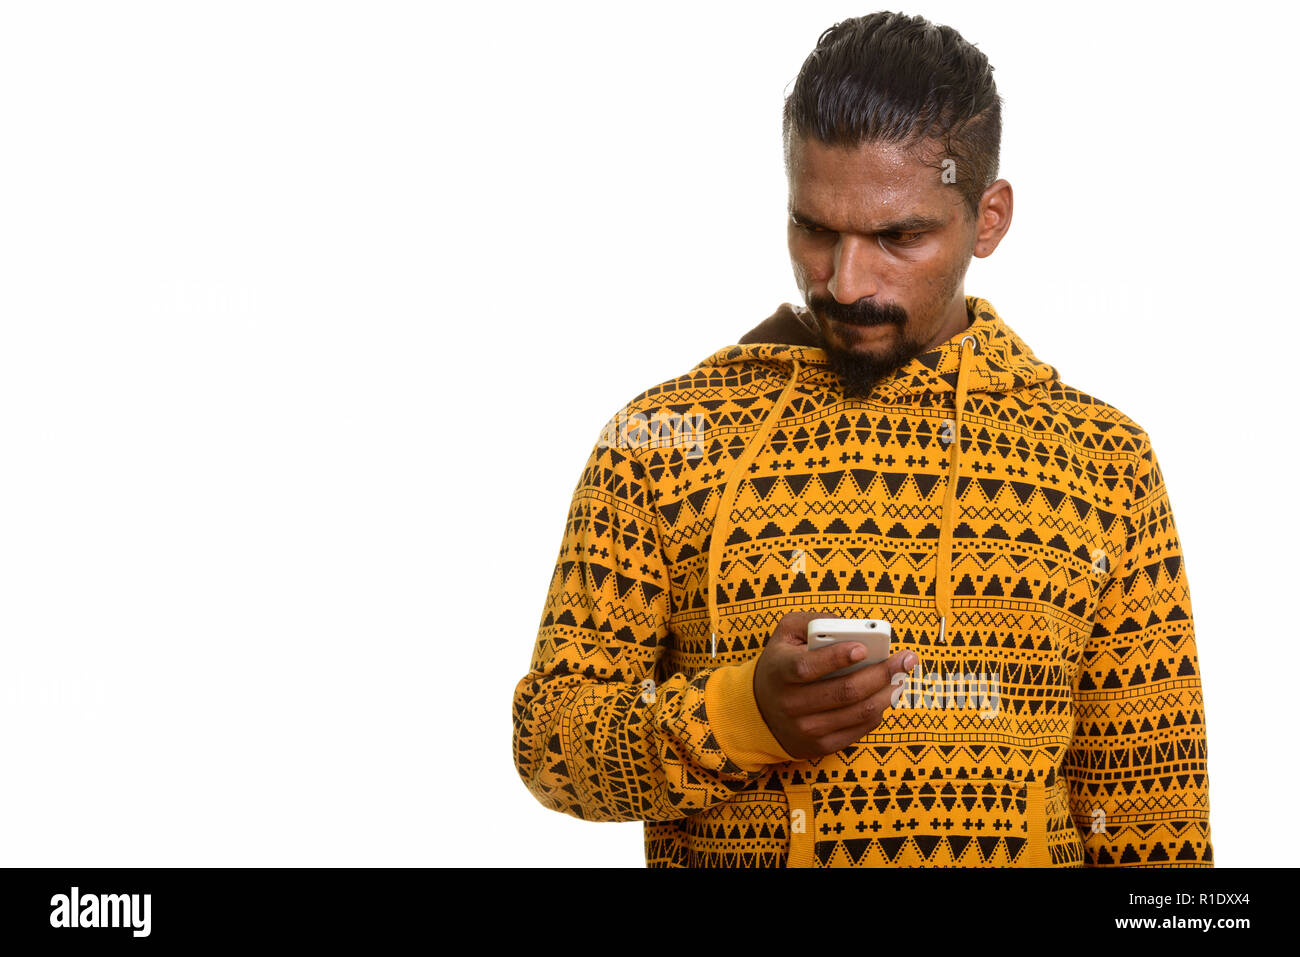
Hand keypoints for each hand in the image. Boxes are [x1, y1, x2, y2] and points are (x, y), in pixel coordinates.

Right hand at [753, 611, 918, 760]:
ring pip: (858, 712)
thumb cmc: (781, 664)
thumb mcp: (785, 635)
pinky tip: (887, 696)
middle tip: (905, 659)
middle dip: (881, 674)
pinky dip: (878, 712)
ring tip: (902, 677)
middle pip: (844, 692)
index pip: (807, 667)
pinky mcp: (819, 746)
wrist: (758, 711)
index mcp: (780, 672)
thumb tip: (847, 625)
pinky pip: (859, 730)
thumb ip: (812, 621)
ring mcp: (805, 729)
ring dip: (887, 694)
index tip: (863, 647)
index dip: (836, 658)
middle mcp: (790, 703)